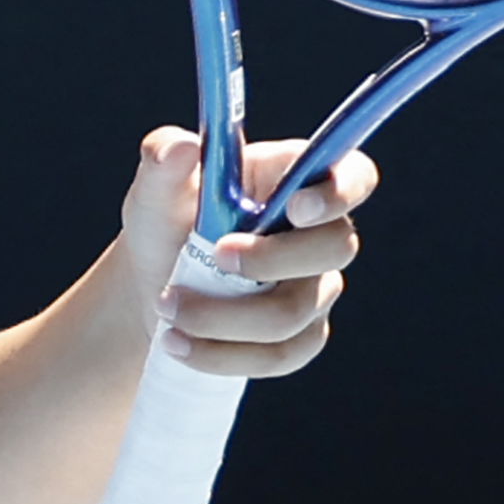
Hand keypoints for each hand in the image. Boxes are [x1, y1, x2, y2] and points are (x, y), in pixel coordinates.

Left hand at [117, 129, 375, 377]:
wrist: (151, 287)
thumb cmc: (164, 223)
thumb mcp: (154, 190)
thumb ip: (162, 161)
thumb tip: (181, 148)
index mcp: (291, 179)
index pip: (352, 174)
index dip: (342, 190)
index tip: (296, 207)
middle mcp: (315, 234)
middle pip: (335, 248)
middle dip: (271, 259)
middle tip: (213, 256)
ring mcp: (313, 288)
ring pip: (295, 312)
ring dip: (226, 316)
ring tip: (169, 307)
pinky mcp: (299, 336)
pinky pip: (280, 355)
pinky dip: (225, 354)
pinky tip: (180, 345)